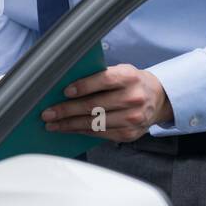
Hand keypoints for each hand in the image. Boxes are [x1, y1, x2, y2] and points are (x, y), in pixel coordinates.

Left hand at [40, 64, 172, 141]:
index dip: (83, 86)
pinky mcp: (129, 134)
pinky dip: (82, 131)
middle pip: (95, 106)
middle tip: (48, 113)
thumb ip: (100, 77)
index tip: (65, 92)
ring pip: (95, 123)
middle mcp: (133, 98)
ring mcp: (133, 118)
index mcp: (129, 77)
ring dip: (70, 125)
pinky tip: (69, 129)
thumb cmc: (131, 83)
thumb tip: (67, 87)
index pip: (104, 80)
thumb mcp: (121, 71)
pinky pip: (100, 134)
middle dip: (67, 111)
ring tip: (53, 124)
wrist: (157, 99)